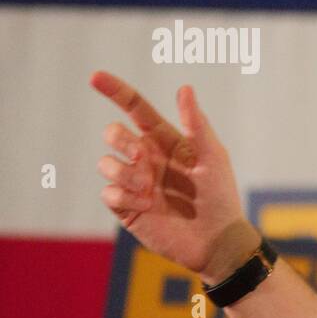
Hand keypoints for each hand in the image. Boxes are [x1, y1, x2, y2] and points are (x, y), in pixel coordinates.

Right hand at [91, 71, 255, 281]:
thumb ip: (196, 124)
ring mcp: (134, 182)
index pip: (137, 110)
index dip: (116, 91)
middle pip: (114, 133)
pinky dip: (123, 195)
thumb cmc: (220, 196)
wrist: (216, 240)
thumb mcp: (213, 157)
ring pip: (106, 162)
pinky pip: (108, 192)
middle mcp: (147, 158)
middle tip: (142, 157)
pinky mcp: (126, 207)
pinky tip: (145, 205)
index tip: (94, 77)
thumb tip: (184, 87)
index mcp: (166, 141)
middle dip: (121, 140)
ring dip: (125, 173)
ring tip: (149, 189)